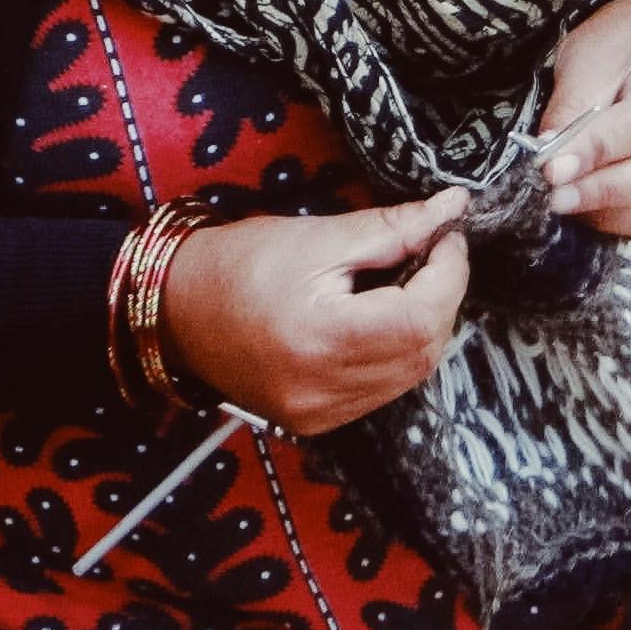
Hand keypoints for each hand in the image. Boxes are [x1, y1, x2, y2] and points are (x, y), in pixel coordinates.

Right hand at [162, 191, 469, 433]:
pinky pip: (384, 389)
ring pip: (411, 373)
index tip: (448, 234)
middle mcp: (323, 390)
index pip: (421, 317)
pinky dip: (398, 352)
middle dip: (442, 296)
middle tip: (432, 252)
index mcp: (321, 339)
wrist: (176, 312)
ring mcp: (321, 414)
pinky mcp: (318, 421)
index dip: (450, 273)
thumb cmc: (237, 265)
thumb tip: (453, 208)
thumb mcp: (317, 236)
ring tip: (406, 282)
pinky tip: (381, 319)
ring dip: (424, 325)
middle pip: (423, 349)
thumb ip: (392, 228)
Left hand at [536, 0, 630, 243]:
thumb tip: (550, 157)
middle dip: (606, 189)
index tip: (554, 167)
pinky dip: (627, 223)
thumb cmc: (630, 46)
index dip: (600, 150)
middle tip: (556, 195)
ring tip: (568, 202)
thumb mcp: (595, 55)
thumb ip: (575, 106)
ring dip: (614, 213)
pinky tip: (593, 211)